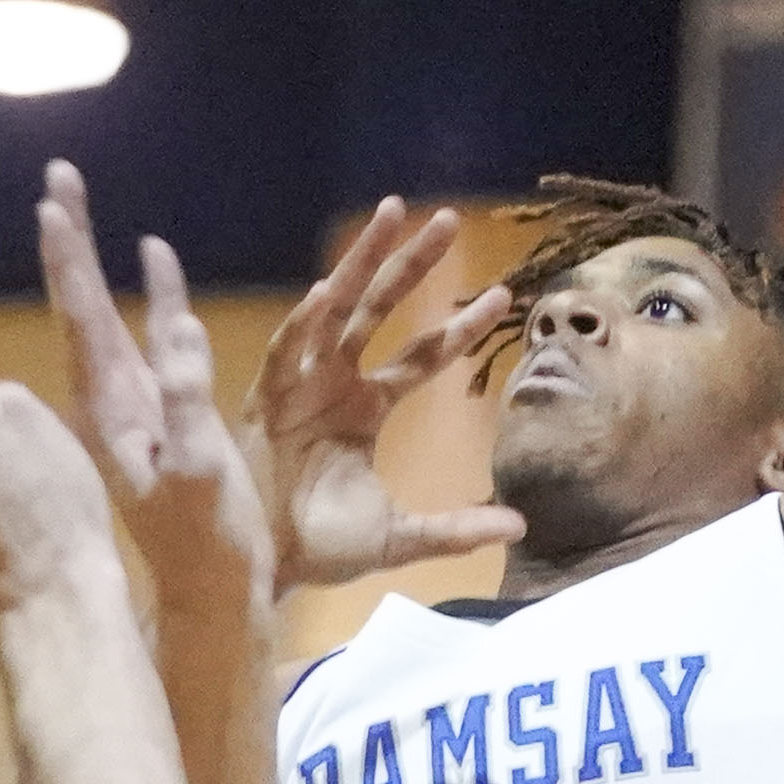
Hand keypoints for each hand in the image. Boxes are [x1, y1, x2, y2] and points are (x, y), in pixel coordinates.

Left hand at [37, 162, 269, 624]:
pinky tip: (152, 255)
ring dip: (93, 258)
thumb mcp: (194, 475)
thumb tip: (177, 328)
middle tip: (57, 174)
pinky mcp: (165, 409)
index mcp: (110, 406)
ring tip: (75, 201)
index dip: (67, 261)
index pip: (80, 318)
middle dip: (69, 238)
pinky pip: (154, 336)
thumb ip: (184, 405)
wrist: (210, 587)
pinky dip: (154, 292)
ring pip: (108, 313)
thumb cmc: (201, 542)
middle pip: (80, 303)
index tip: (50, 205)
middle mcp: (112, 396)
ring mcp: (135, 401)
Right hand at [246, 197, 521, 592]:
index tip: (505, 297)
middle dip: (412, 264)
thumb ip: (455, 529)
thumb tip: (520, 526)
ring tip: (392, 213)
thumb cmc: (319, 547)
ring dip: (361, 262)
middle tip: (449, 219)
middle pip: (380, 309)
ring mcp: (299, 385)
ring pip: (335, 309)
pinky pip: (286, 353)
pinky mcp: (264, 401)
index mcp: (365, 407)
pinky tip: (330, 288)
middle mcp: (334, 382)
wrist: (263, 571)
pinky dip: (305, 321)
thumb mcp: (399, 538)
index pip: (423, 356)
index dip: (460, 327)